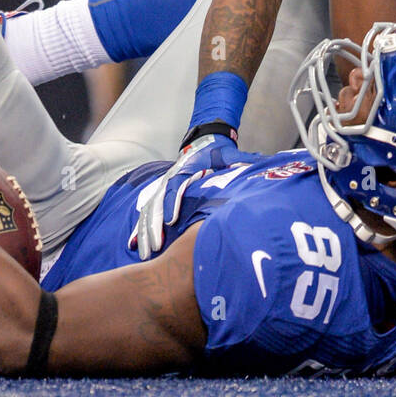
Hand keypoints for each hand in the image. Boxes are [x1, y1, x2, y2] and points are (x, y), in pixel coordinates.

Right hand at [131, 134, 237, 257]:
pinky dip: (139, 228)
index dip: (171, 203)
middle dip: (154, 225)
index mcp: (185, 168)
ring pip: (148, 210)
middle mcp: (170, 178)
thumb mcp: (230, 155)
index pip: (175, 186)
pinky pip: (146, 213)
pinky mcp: (161, 194)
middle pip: (157, 202)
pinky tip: (134, 245)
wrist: (205, 142)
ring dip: (144, 231)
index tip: (171, 220)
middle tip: (156, 247)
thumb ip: (243, 161)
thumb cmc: (218, 153)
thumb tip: (261, 162)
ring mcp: (163, 187)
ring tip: (146, 253)